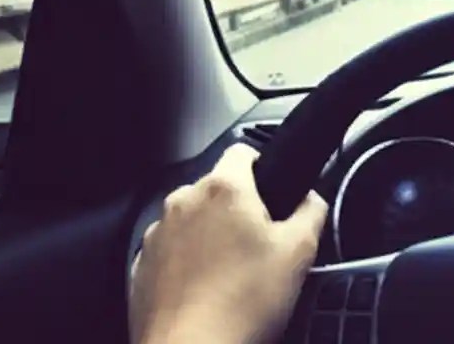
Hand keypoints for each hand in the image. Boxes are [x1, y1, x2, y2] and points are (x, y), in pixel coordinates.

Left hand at [129, 144, 327, 343]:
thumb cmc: (243, 304)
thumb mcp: (299, 252)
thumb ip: (312, 211)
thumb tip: (310, 199)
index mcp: (224, 188)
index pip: (244, 150)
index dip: (265, 167)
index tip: (275, 193)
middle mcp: (183, 202)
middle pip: (218, 189)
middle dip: (239, 210)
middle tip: (261, 247)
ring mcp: (157, 234)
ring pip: (193, 221)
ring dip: (211, 237)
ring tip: (233, 276)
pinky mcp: (141, 267)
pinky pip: (172, 253)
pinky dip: (188, 264)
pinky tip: (207, 292)